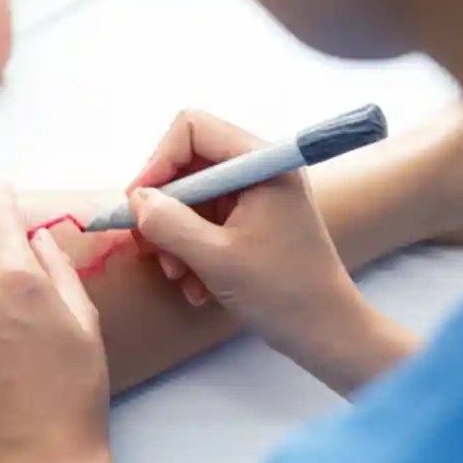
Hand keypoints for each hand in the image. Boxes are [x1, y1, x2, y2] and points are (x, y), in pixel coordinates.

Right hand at [126, 110, 363, 355]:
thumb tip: (135, 200)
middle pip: (188, 165)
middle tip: (152, 248)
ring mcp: (257, 196)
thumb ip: (169, 224)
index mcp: (261, 163)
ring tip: (178, 276)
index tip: (139, 204)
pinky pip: (205, 222)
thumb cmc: (282, 291)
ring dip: (175, 238)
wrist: (326, 332)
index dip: (159, 161)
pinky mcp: (252, 221)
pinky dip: (192, 251)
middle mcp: (259, 169)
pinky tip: (196, 286)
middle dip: (166, 209)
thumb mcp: (216, 259)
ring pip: (192, 198)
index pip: (193, 129)